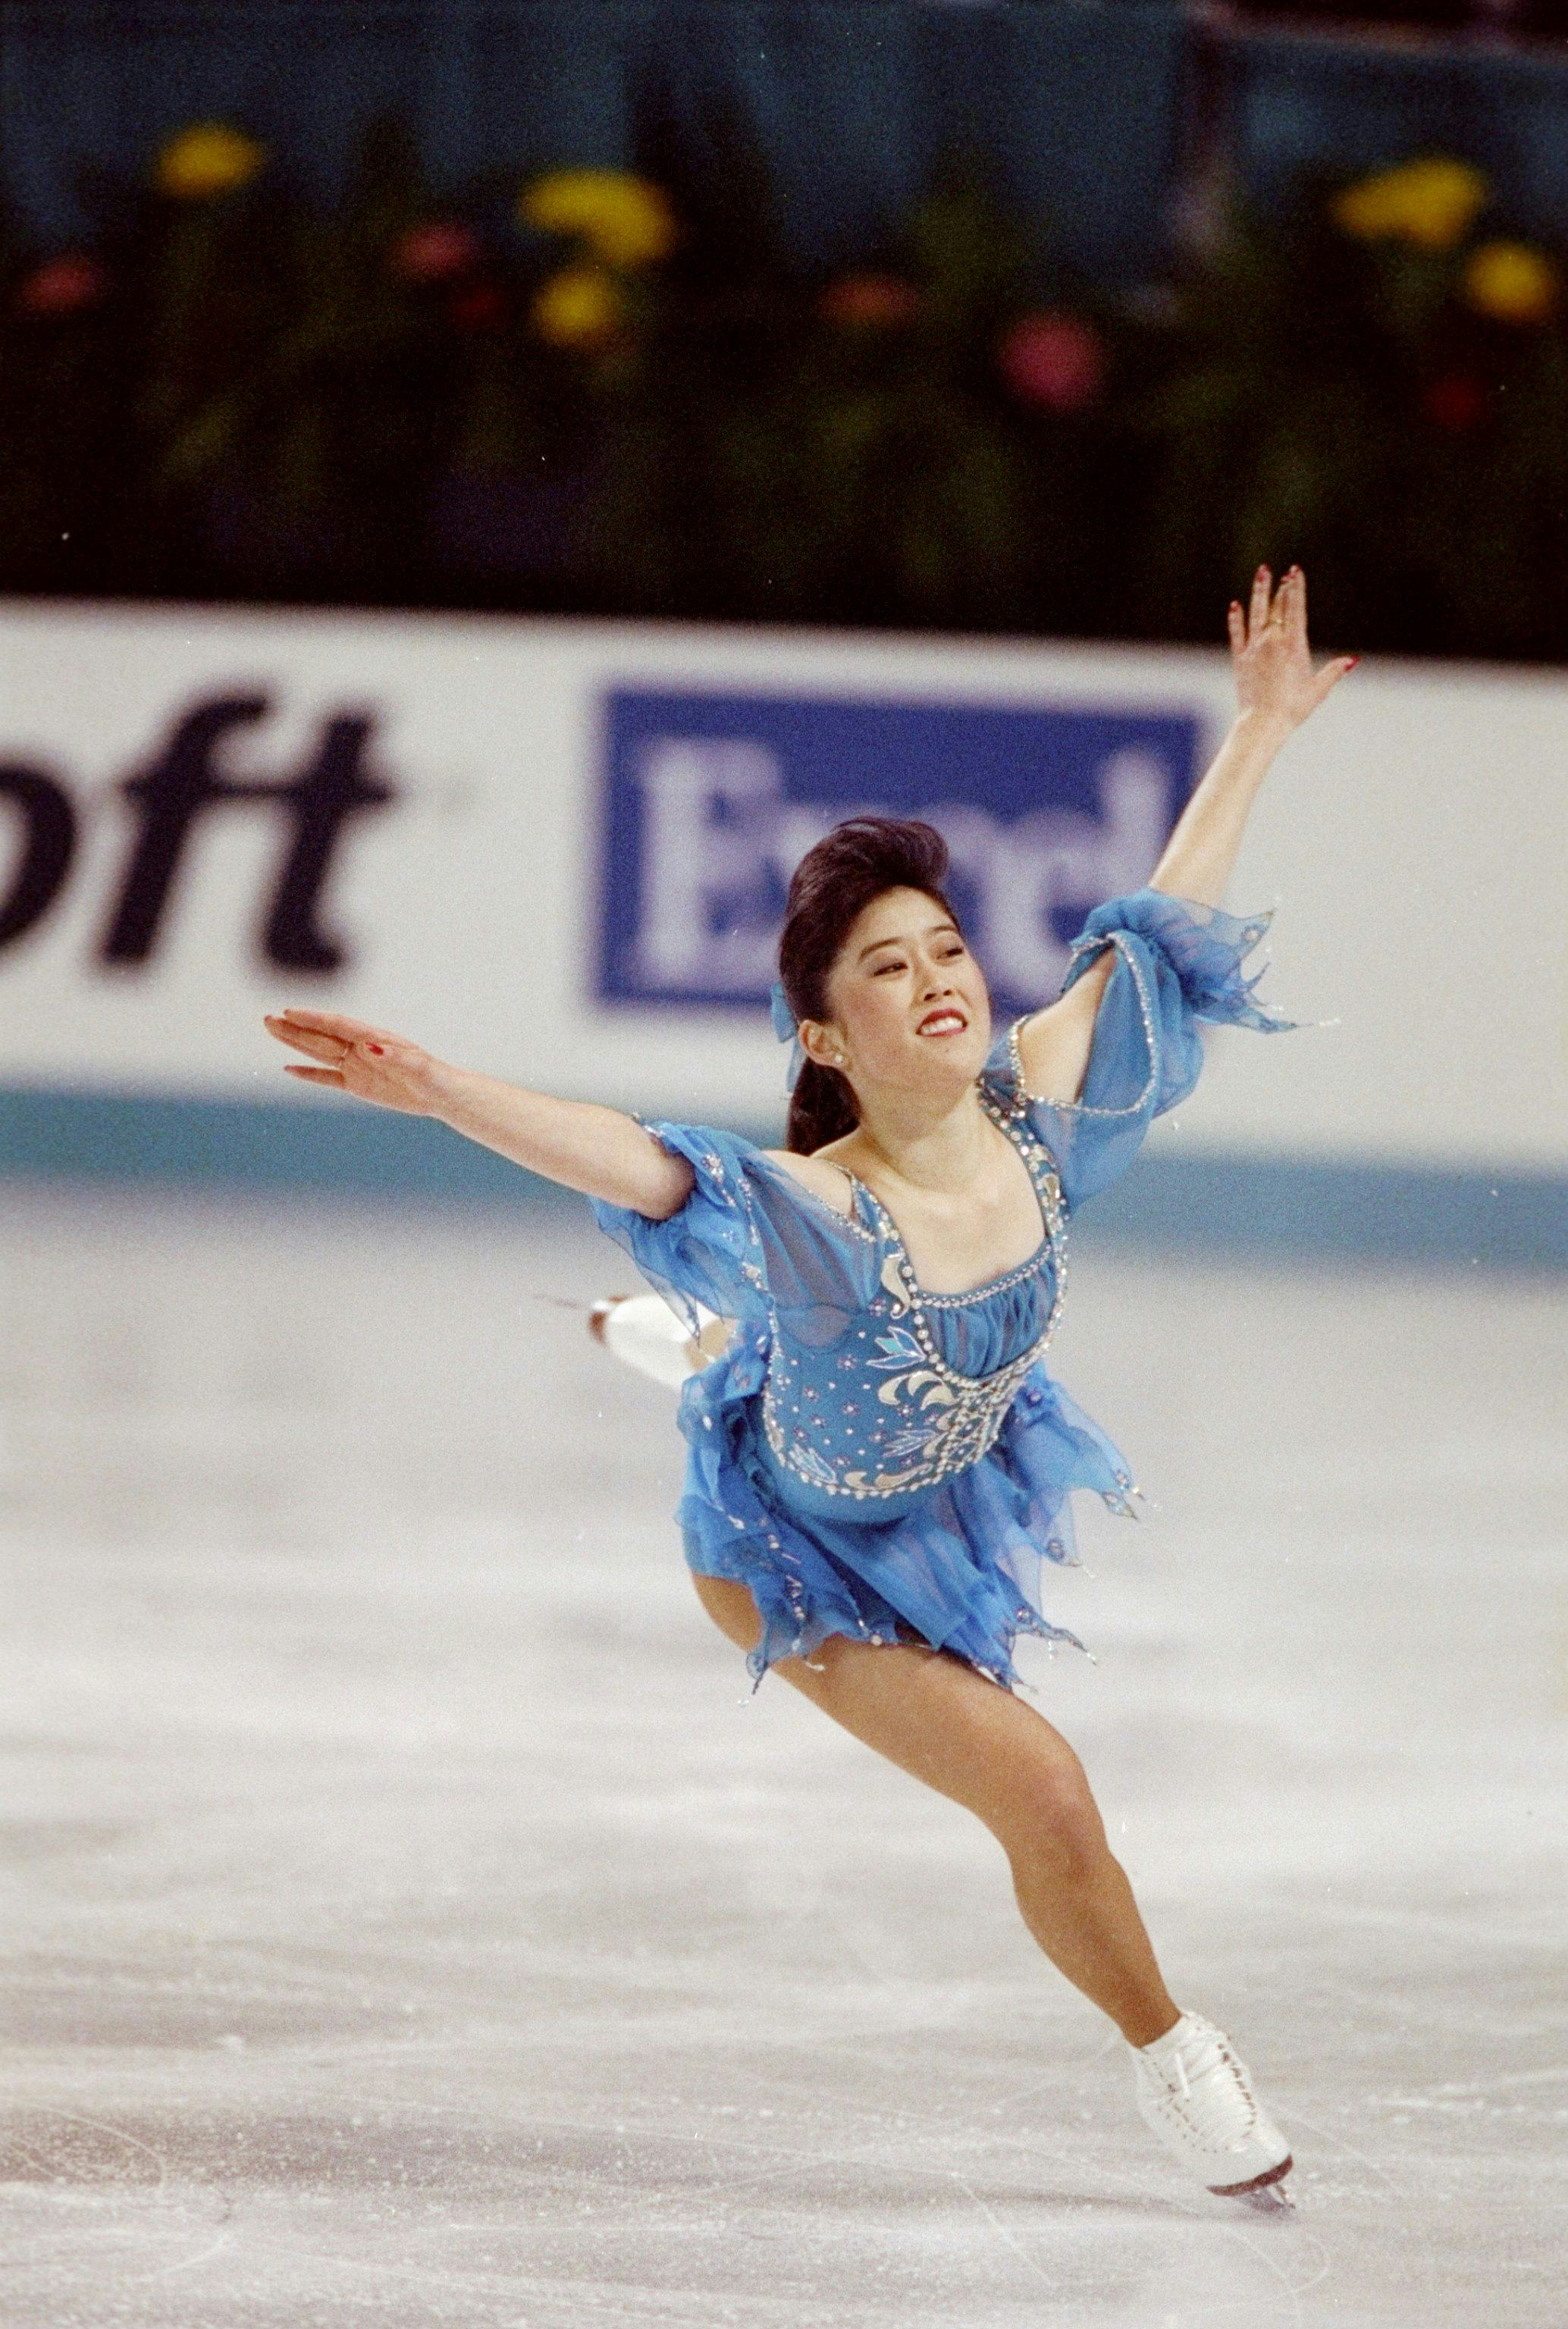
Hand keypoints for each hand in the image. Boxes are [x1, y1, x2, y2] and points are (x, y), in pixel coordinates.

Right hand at [262, 1008, 445, 1115]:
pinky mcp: (358, 1085)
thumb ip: (395, 1057)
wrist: (443, 1095)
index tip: (290, 1012)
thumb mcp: (419, 1067)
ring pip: (319, 1053)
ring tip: (272, 1030)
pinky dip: (308, 1075)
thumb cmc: (435, 1077)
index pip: (338, 1026)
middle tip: (268, 1018)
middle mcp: (361, 1048)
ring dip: (295, 1043)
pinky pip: (327, 1078)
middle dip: (295, 1027)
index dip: (313, 1019)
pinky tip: (288, 1069)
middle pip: (321, 1036)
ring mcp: (357, 1066)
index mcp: (375, 1039)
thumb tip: (370, 1047)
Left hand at [1228, 565, 1356, 733]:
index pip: (1295, 609)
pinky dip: (1236, 619)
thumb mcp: (1318, 689)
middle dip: (1282, 589)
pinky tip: (1236, 605)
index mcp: (1294, 646)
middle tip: (1284, 573)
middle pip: (1277, 608)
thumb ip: (1334, 671)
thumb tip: (1352, 660)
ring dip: (1259, 592)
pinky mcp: (1240, 659)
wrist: (1263, 723)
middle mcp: (1273, 642)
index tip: (1295, 571)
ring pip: (1256, 614)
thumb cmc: (1293, 708)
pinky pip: (1237, 633)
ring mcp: (1254, 649)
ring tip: (1262, 573)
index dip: (1296, 588)